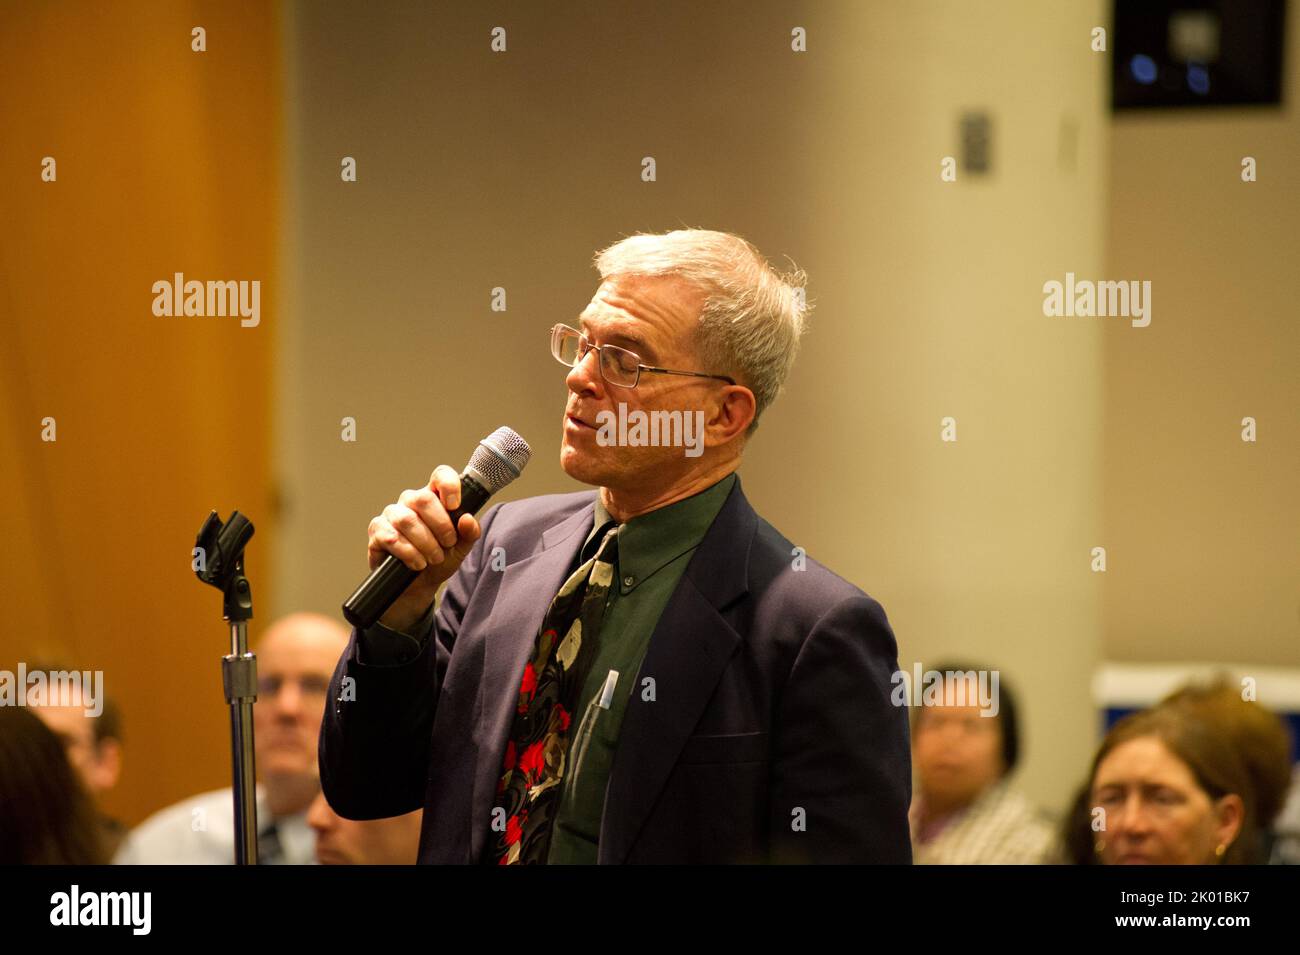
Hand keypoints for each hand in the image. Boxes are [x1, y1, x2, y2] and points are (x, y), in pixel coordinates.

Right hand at [366, 465, 481, 631]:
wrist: (419, 585)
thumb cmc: (439, 560)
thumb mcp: (461, 549)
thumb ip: (469, 533)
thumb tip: (468, 519)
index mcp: (434, 497)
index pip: (440, 476)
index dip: (449, 486)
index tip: (455, 506)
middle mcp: (411, 501)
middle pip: (423, 499)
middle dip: (441, 526)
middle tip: (448, 544)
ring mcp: (392, 514)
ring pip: (407, 520)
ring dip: (426, 543)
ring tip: (434, 558)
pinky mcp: (377, 531)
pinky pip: (392, 538)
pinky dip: (409, 554)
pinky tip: (417, 563)